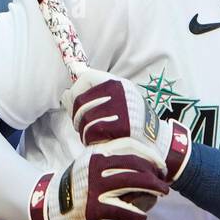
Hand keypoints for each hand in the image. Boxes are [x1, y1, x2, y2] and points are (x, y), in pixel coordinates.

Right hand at [30, 137, 171, 219]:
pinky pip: (122, 210)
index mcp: (97, 152)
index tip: (161, 166)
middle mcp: (96, 166)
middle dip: (155, 174)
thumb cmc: (79, 185)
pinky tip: (142, 218)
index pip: (130, 147)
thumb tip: (144, 162)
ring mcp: (94, 186)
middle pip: (135, 165)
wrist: (51, 204)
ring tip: (161, 194)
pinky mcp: (93, 208)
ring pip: (133, 183)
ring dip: (153, 189)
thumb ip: (112, 160)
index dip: (151, 155)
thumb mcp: (91, 164)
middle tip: (164, 183)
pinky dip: (136, 215)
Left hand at [61, 67, 191, 182]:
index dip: (76, 90)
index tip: (76, 101)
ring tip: (95, 132)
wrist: (154, 141)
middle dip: (77, 114)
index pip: (86, 78)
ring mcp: (119, 110)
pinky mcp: (118, 128)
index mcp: (118, 84)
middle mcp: (119, 93)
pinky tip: (100, 140)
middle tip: (83, 123)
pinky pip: (91, 132)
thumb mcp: (116, 100)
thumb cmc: (132, 120)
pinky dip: (91, 139)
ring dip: (84, 129)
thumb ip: (93, 95)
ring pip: (84, 118)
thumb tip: (65, 95)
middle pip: (81, 100)